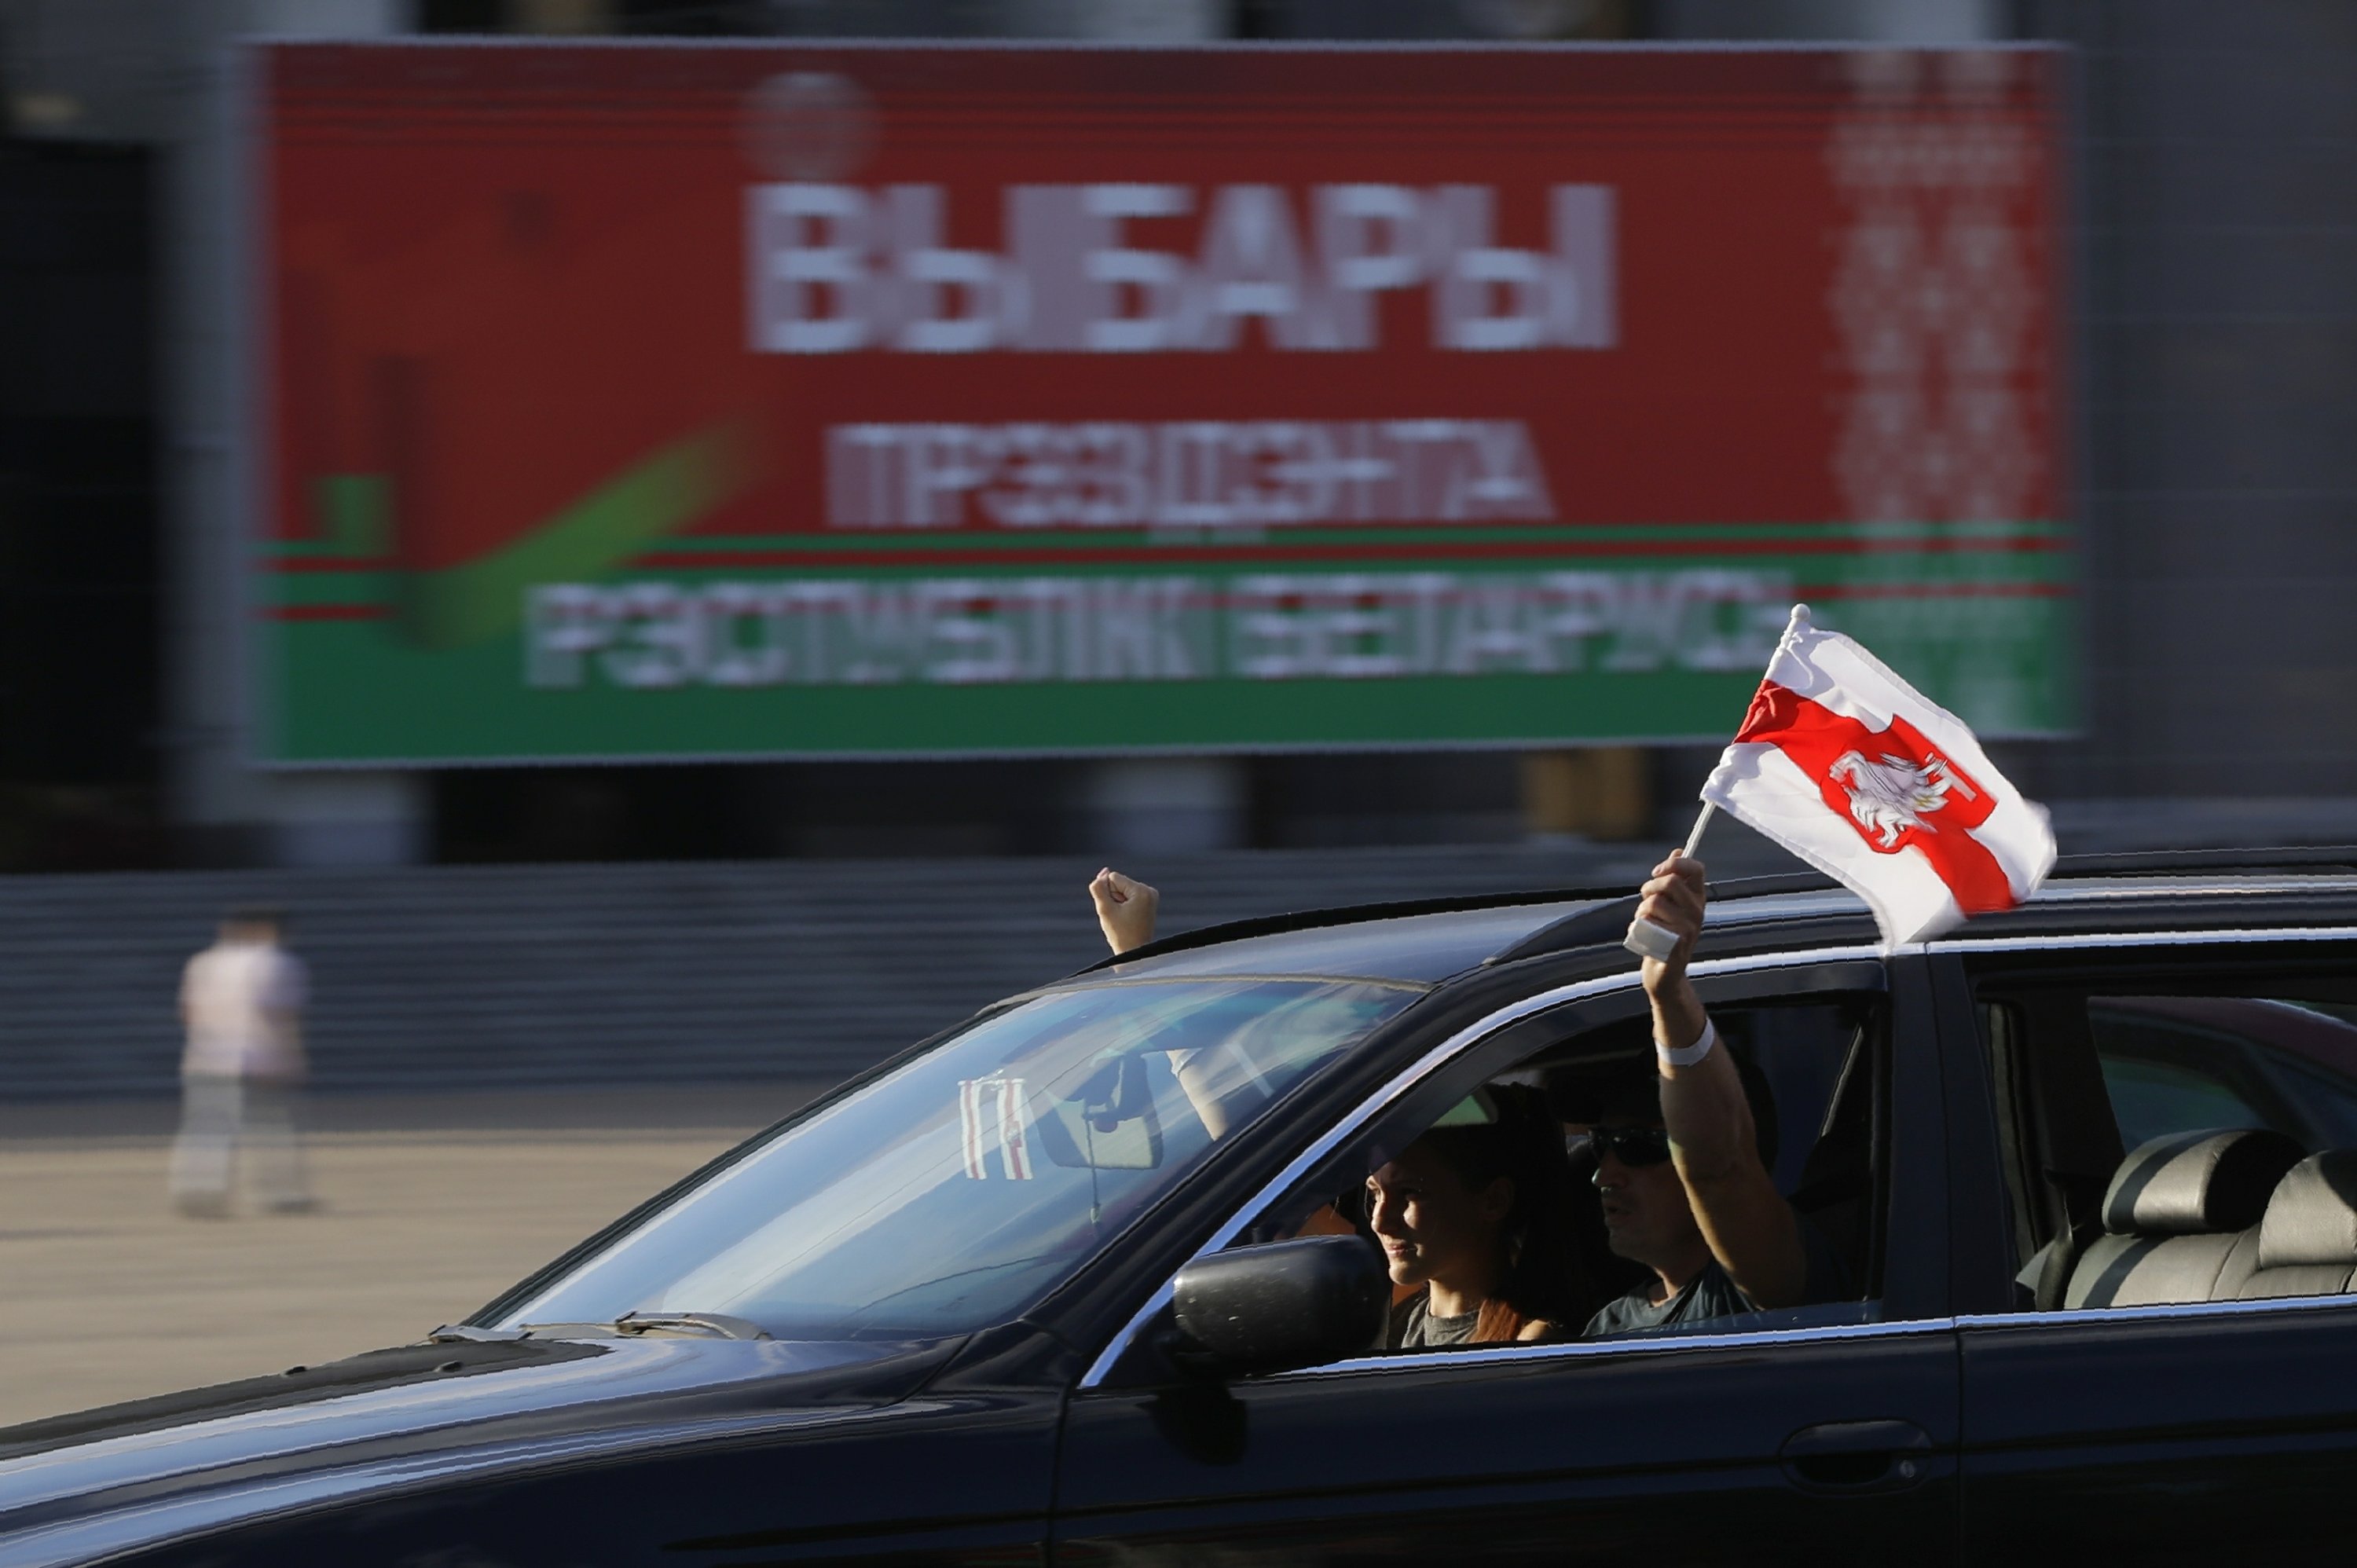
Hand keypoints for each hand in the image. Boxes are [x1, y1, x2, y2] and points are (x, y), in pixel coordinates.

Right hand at [1090, 868, 1159, 954]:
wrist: (1135, 955)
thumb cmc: (1121, 935)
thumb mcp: (1104, 909)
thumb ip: (1099, 888)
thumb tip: (1104, 871)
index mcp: (1143, 891)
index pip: (1113, 878)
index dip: (1108, 894)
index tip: (1116, 912)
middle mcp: (1150, 891)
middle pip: (1118, 884)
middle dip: (1113, 899)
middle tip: (1120, 918)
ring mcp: (1151, 897)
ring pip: (1122, 891)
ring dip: (1117, 904)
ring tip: (1124, 920)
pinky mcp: (1148, 903)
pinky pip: (1128, 897)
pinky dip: (1123, 907)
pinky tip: (1127, 920)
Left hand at [1631, 853, 1706, 991]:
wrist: (1664, 974)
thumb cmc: (1663, 936)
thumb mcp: (1670, 905)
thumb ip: (1673, 879)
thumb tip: (1678, 849)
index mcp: (1697, 900)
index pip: (1696, 869)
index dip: (1675, 863)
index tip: (1657, 871)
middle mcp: (1697, 913)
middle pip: (1670, 882)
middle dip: (1649, 887)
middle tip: (1645, 900)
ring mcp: (1689, 929)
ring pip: (1654, 902)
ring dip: (1641, 911)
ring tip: (1645, 924)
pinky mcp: (1676, 944)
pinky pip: (1648, 923)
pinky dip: (1638, 927)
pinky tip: (1644, 938)